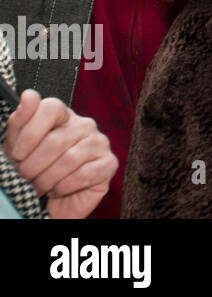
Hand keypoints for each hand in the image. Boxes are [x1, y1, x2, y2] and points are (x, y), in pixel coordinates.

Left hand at [4, 90, 116, 218]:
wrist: (52, 200)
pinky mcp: (109, 164)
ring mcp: (100, 143)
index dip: (29, 133)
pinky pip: (84, 175)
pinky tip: (59, 188)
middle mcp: (85, 125)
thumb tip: (29, 96)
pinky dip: (64, 187)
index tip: (18, 153)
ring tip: (41, 185)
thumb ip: (21, 121)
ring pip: (69, 159)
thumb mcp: (19, 146)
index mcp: (64, 116)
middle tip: (26, 175)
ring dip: (47, 179)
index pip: (50, 107)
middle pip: (55, 140)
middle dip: (33, 165)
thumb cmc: (36, 169)